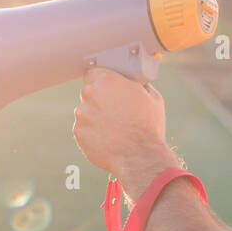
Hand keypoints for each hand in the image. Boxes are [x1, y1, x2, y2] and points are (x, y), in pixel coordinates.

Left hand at [72, 67, 177, 189]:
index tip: (106, 89)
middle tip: (114, 112)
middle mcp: (90, 94)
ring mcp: (82, 113)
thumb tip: (136, 81)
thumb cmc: (149, 126)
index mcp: (108, 80)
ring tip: (113, 128)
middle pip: (89, 92)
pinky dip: (91, 133)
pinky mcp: (78, 131)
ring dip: (94, 117)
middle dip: (98, 100)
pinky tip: (107, 138)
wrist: (140, 157)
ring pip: (85, 112)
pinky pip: (83, 129)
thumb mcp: (153, 98)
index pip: (94, 73)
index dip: (100, 81)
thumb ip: (139, 85)